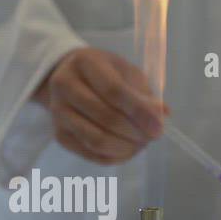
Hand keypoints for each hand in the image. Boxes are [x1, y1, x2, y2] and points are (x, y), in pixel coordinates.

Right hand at [33, 47, 165, 164]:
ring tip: (141, 143)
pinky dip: (115, 156)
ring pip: (96, 140)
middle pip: (106, 118)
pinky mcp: (60, 135)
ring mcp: (58, 113)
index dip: (139, 112)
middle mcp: (64, 86)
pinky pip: (91, 154)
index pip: (113, 91)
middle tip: (152, 136)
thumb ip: (144, 93)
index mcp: (84, 62)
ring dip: (126, 147)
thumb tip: (161, 116)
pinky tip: (128, 149)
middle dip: (135, 132)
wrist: (70, 78)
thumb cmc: (105, 73)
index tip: (159, 127)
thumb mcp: (127, 72)